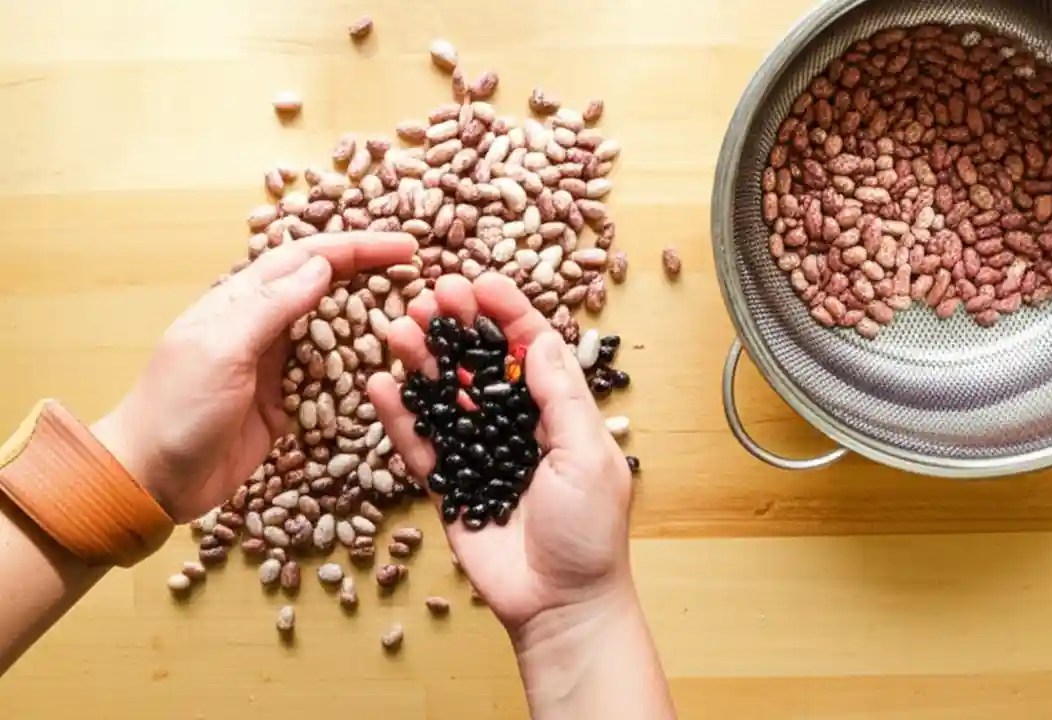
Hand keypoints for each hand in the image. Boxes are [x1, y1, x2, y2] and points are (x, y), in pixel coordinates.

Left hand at [92, 232, 415, 521]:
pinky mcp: (288, 400)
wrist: (151, 479)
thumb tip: (323, 264)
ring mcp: (278, 363)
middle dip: (375, 275)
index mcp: (242, 301)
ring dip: (374, 320)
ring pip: (336, 329)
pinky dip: (362, 367)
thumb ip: (272, 306)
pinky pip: (334, 375)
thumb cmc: (177, 408)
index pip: (308, 258)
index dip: (359, 247)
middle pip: (329, 286)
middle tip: (426, 276)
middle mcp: (264, 324)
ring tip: (420, 317)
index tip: (407, 245)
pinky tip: (392, 365)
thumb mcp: (221, 350)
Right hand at [367, 273, 634, 633]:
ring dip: (422, 359)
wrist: (560, 603)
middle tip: (428, 294)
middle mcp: (516, 425)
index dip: (505, 312)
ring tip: (398, 326)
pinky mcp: (448, 487)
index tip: (479, 282)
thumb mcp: (587, 454)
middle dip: (455, 325)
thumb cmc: (589, 533)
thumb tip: (539, 339)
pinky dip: (399, 415)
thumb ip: (560, 396)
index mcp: (557, 412)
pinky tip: (379, 383)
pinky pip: (418, 445)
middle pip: (480, 362)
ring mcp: (479, 454)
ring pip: (444, 395)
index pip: (529, 348)